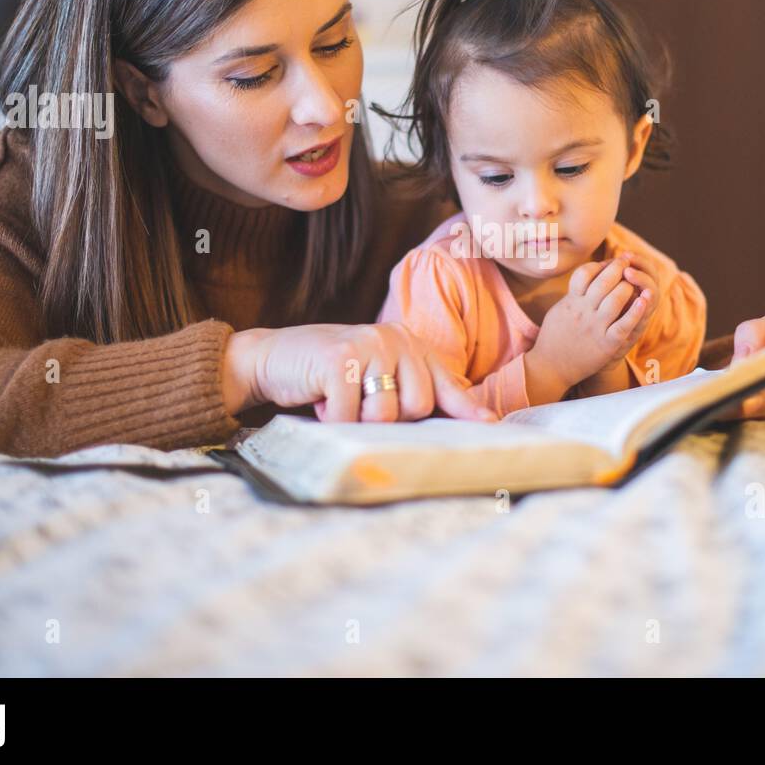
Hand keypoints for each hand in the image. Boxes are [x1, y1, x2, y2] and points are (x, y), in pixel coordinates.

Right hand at [222, 323, 497, 423]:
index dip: (466, 408)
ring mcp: (367, 345)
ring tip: (340, 403)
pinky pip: (351, 412)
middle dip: (391, 420)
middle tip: (361, 406)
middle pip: (418, 405)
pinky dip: (334, 418)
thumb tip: (470, 420)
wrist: (272, 358)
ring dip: (358, 421)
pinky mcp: (339, 358)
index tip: (491, 426)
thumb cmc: (328, 377)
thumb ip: (413, 393)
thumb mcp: (375, 379)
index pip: (445, 382)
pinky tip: (322, 403)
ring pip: (386, 412)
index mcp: (408, 344)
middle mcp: (394, 338)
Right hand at [524, 253, 654, 400]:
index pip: (586, 273)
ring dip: (628, 287)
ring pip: (616, 299)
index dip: (601, 265)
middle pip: (604, 282)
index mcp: (571, 301)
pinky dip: (636, 311)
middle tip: (628, 263)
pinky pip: (624, 325)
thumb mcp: (559, 309)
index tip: (611, 262)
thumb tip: (588, 276)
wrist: (551, 366)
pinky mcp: (606, 344)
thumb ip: (574, 294)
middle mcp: (583, 311)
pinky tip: (644, 301)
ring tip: (634, 284)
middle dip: (619, 269)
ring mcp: (595, 327)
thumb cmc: (554, 336)